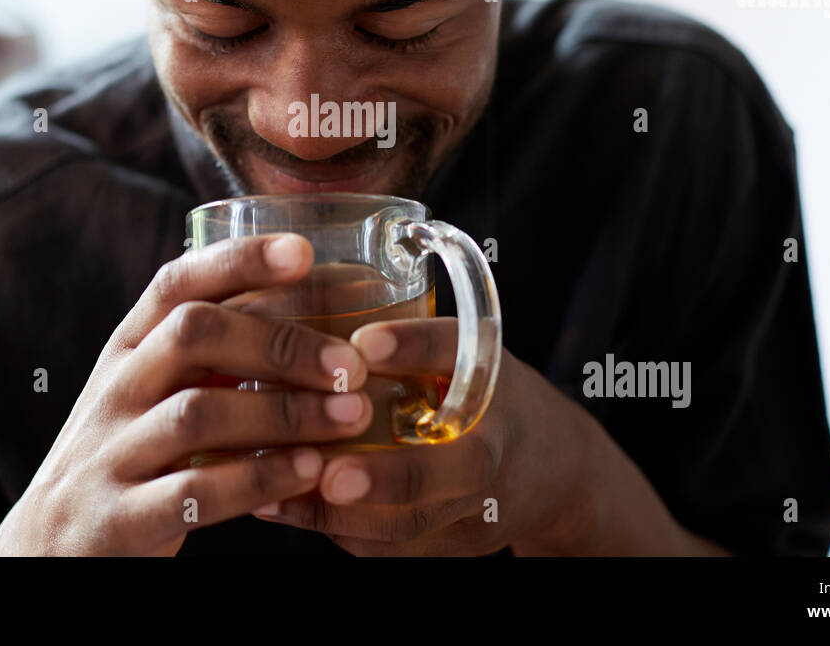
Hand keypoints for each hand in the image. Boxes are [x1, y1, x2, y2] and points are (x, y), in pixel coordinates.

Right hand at [0, 233, 375, 555]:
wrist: (49, 551)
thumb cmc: (127, 458)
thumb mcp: (151, 394)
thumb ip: (207, 356)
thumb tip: (311, 310)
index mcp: (127, 351)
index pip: (176, 284)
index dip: (236, 261)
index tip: (301, 252)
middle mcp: (114, 391)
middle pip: (192, 336)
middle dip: (280, 342)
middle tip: (351, 364)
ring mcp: (109, 455)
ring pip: (198, 413)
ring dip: (285, 411)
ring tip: (351, 415)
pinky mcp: (118, 519)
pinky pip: (192, 491)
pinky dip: (258, 479)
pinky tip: (310, 471)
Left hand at [251, 316, 586, 555]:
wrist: (552, 466)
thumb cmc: (482, 391)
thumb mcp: (463, 347)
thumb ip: (405, 332)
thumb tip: (299, 282)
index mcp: (490, 373)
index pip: (460, 351)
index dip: (415, 346)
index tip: (363, 343)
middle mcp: (495, 440)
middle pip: (458, 467)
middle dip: (391, 476)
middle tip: (330, 475)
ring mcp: (481, 501)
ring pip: (417, 522)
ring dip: (344, 516)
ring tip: (278, 496)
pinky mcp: (458, 542)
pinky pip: (396, 548)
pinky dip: (338, 531)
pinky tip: (283, 508)